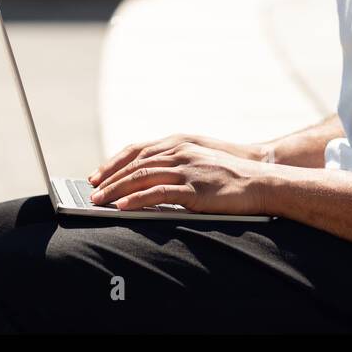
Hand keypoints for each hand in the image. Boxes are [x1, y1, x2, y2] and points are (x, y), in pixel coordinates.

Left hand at [87, 143, 272, 215]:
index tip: (97, 175)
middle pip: (135, 163)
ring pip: (141, 177)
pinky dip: (136, 201)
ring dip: (116, 190)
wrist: (260, 179)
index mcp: (179, 143)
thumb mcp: (200, 159)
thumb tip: (149, 175)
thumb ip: (176, 162)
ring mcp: (186, 169)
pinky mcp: (193, 189)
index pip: (137, 150)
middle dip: (109, 178)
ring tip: (99, 202)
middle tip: (91, 192)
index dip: (114, 162)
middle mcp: (179, 152)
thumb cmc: (231, 173)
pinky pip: (158, 194)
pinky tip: (123, 208)